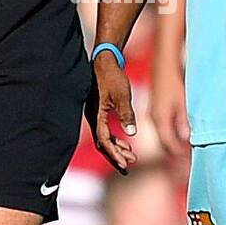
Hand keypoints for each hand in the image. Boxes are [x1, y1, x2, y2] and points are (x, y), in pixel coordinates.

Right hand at [86, 52, 137, 172]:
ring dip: (117, 147)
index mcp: (96, 114)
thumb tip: (131, 134)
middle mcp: (93, 117)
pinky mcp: (99, 111)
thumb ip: (126, 114)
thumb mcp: (122, 95)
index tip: (125, 163)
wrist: (104, 61)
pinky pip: (105, 130)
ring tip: (131, 155)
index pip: (104, 140)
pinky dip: (115, 138)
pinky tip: (125, 141)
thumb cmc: (112, 76)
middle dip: (116, 154)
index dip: (114, 153)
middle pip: (102, 143)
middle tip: (130, 163)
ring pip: (104, 137)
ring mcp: (95, 114)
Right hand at [150, 61, 189, 157]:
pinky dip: (170, 134)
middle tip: (189, 158)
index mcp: (160, 119)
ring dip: (173, 143)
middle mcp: (153, 118)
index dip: (179, 154)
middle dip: (176, 152)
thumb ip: (184, 122)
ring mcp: (152, 114)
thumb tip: (186, 139)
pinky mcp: (155, 109)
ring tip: (187, 148)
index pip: (168, 144)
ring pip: (162, 135)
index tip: (190, 161)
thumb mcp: (183, 103)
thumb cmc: (175, 81)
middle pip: (164, 142)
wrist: (164, 64)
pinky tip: (181, 134)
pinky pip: (162, 127)